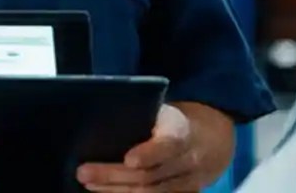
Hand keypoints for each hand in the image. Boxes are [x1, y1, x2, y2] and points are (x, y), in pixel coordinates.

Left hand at [76, 105, 203, 191]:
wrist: (212, 140)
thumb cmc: (174, 122)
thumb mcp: (165, 112)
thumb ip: (141, 116)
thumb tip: (99, 119)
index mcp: (181, 132)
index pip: (167, 145)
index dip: (149, 154)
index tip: (129, 160)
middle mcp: (187, 161)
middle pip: (150, 175)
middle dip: (113, 175)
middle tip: (83, 172)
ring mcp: (186, 183)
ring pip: (149, 192)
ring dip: (114, 190)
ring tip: (89, 183)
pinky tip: (106, 192)